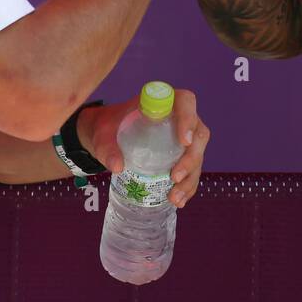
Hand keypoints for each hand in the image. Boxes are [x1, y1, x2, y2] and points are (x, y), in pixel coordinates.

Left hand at [79, 90, 210, 208]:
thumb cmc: (108, 127)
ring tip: (175, 198)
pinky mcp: (180, 154)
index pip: (185, 102)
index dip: (189, 119)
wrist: (107, 135)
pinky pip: (192, 169)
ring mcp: (182, 137)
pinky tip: (179, 200)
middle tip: (175, 177)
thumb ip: (107, 147)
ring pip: (198, 155)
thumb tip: (118, 167)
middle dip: (191, 158)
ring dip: (191, 178)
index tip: (183, 141)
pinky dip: (188, 185)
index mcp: (162, 102)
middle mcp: (178, 118)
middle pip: (198, 134)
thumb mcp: (102, 134)